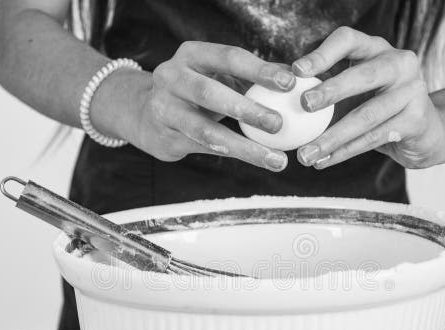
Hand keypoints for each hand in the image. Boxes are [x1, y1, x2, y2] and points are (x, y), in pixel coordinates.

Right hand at [96, 42, 295, 171]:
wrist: (145, 114)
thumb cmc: (196, 91)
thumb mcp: (218, 75)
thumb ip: (252, 77)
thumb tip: (299, 80)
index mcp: (191, 55)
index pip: (229, 57)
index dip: (259, 70)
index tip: (289, 83)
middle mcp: (171, 78)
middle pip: (210, 93)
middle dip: (247, 109)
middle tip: (279, 124)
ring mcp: (164, 109)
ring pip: (206, 131)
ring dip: (244, 147)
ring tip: (276, 160)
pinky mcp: (165, 138)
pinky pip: (204, 149)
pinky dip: (233, 154)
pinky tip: (258, 160)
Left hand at [292, 27, 444, 169]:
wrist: (426, 132)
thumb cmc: (379, 106)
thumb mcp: (356, 89)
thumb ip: (327, 86)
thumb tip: (283, 93)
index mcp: (377, 49)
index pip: (349, 40)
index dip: (323, 53)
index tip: (297, 71)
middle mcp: (400, 64)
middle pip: (363, 75)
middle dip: (331, 90)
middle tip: (304, 105)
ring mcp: (412, 91)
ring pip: (367, 115)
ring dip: (332, 137)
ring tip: (305, 154)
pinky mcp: (416, 120)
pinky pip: (375, 138)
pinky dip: (345, 151)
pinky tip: (324, 161)